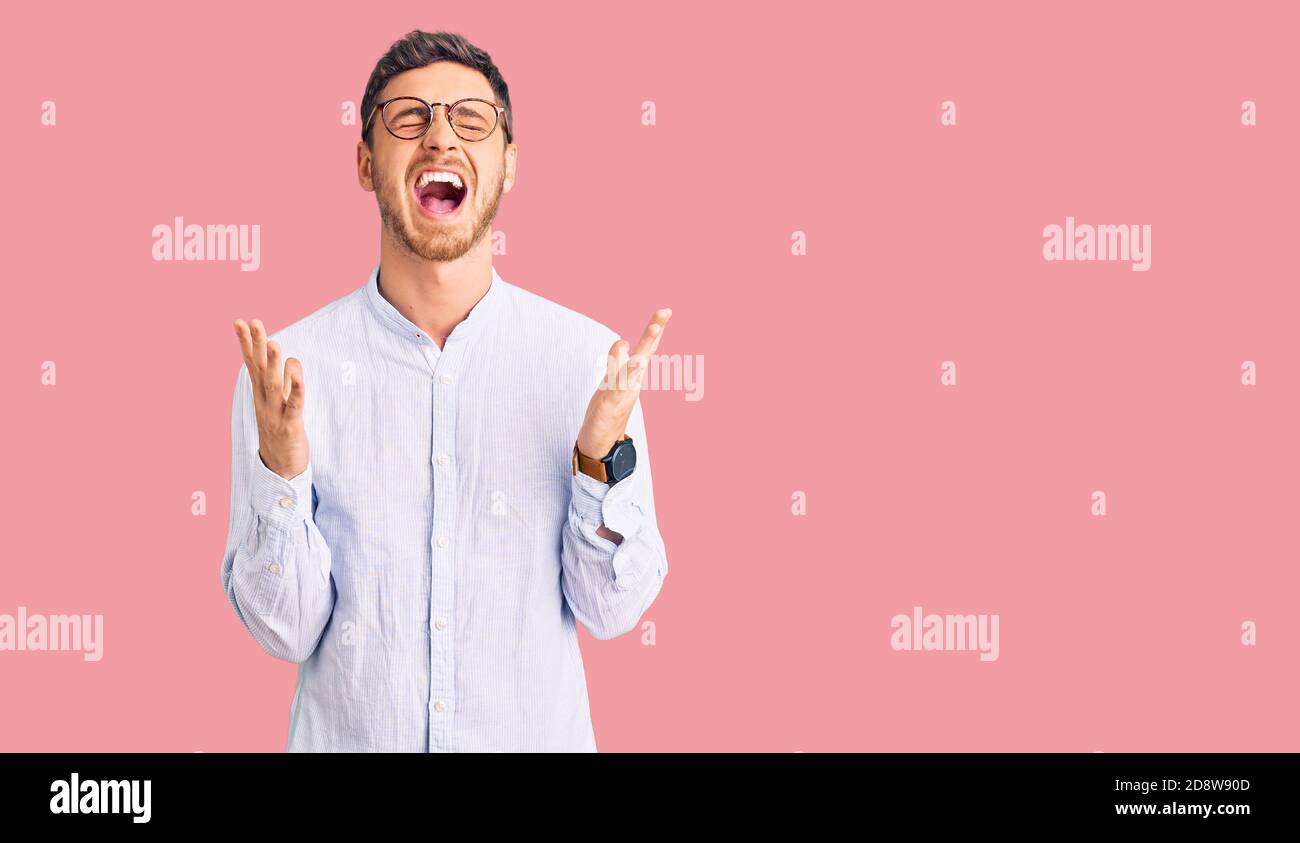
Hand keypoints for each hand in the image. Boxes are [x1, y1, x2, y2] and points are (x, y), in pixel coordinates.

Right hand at [234, 318, 308, 480]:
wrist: (280, 470)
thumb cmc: (281, 432)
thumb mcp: (279, 404)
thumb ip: (283, 383)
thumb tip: (288, 360)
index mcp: (261, 394)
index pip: (252, 364)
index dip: (246, 343)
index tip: (239, 322)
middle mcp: (265, 402)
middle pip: (260, 369)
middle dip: (257, 345)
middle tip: (253, 322)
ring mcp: (276, 414)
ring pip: (274, 385)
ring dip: (274, 364)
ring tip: (274, 343)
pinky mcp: (291, 426)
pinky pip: (295, 405)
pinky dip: (297, 389)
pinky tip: (298, 374)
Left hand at [576, 308, 671, 459]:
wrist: (600, 447)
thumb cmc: (605, 414)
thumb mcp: (609, 383)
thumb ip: (617, 363)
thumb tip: (623, 341)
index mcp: (632, 376)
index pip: (645, 349)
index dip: (654, 330)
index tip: (665, 311)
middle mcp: (631, 382)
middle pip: (645, 353)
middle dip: (654, 331)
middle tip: (665, 311)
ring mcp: (622, 393)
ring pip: (634, 367)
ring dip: (644, 348)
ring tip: (654, 329)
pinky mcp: (609, 404)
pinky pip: (618, 387)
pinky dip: (625, 374)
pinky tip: (633, 362)